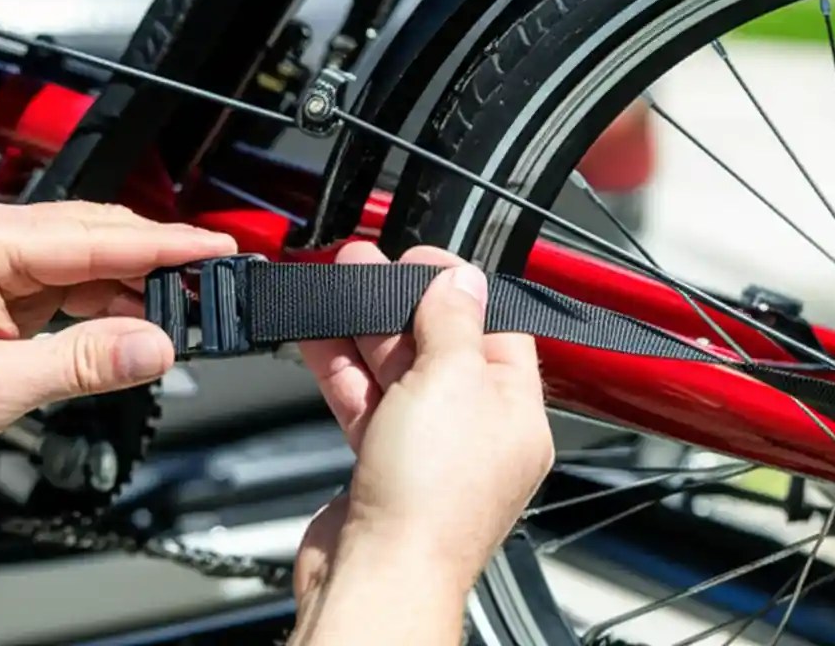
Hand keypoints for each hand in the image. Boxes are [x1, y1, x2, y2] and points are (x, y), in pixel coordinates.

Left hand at [0, 200, 234, 464]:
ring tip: (178, 315)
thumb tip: (153, 346)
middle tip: (213, 289)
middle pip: (99, 236)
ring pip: (85, 257)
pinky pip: (64, 280)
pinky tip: (127, 323)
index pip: (100, 236)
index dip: (168, 246)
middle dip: (159, 262)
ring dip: (131, 285)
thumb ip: (82, 362)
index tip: (218, 251)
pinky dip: (100, 300)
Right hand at [296, 242, 552, 600]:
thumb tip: (460, 278)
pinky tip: (318, 336)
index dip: (455, 288)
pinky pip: (364, 404)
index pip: (494, 329)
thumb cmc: (432, 499)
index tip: (418, 260)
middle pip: (439, 347)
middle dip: (397, 303)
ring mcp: (426, 451)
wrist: (380, 574)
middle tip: (363, 265)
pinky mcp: (381, 467)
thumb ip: (453, 322)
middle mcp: (475, 433)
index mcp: (515, 413)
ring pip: (394, 374)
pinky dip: (341, 369)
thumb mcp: (453, 380)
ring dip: (362, 329)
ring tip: (334, 285)